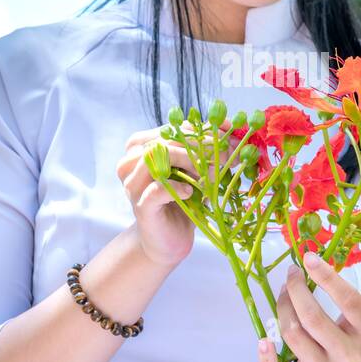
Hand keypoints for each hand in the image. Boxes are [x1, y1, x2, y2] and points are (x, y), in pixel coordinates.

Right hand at [117, 118, 236, 267]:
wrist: (169, 238)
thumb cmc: (183, 199)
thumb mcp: (197, 168)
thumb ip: (206, 146)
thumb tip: (229, 123)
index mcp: (141, 146)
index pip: (172, 127)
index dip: (203, 130)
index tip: (229, 138)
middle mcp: (130, 162)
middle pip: (166, 141)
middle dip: (201, 146)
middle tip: (227, 156)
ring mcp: (132, 184)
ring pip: (157, 159)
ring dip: (190, 164)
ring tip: (209, 176)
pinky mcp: (140, 206)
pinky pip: (156, 189)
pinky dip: (177, 187)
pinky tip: (190, 192)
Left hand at [257, 251, 360, 361]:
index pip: (348, 302)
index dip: (327, 277)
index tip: (309, 257)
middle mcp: (346, 357)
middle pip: (312, 319)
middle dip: (296, 290)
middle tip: (292, 273)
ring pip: (292, 335)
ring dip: (282, 307)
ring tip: (285, 292)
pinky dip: (265, 360)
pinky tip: (263, 340)